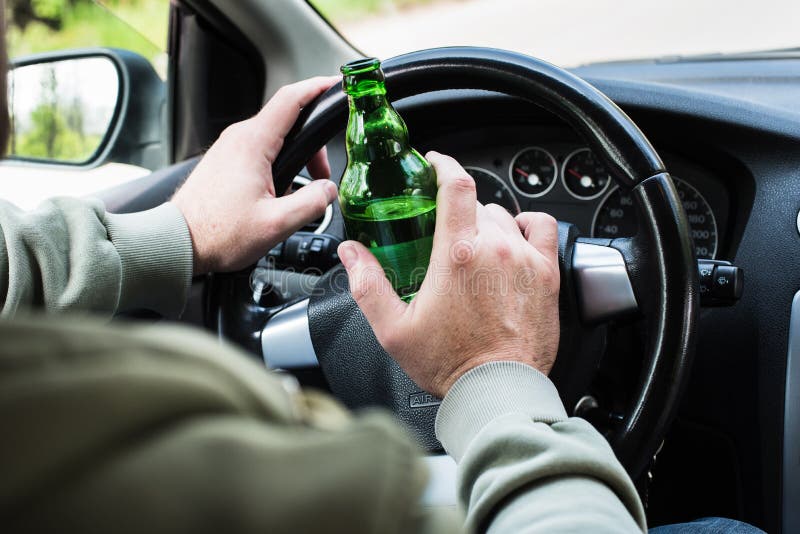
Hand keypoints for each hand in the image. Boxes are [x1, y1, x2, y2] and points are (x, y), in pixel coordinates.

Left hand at [172, 76, 339, 273]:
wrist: (179, 241)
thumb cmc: (217, 233)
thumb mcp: (276, 224)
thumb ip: (312, 203)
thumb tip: (328, 190)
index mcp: (253, 144)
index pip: (291, 99)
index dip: (318, 87)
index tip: (335, 85)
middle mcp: (238, 138)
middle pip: (288, 121)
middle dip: (312, 145)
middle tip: (323, 175)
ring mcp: (229, 147)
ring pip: (274, 138)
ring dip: (295, 158)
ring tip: (298, 192)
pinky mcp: (225, 160)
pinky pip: (260, 150)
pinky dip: (278, 164)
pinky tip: (278, 193)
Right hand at [337, 152, 559, 397]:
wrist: (498, 390)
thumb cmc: (451, 364)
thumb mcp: (394, 329)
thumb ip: (367, 285)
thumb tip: (351, 253)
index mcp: (457, 254)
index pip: (456, 184)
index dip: (443, 164)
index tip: (435, 164)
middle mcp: (495, 249)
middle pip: (476, 203)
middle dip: (457, 210)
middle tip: (443, 231)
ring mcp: (525, 260)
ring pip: (504, 216)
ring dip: (486, 223)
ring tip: (474, 247)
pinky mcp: (547, 274)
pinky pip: (541, 228)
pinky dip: (526, 226)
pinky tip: (513, 239)